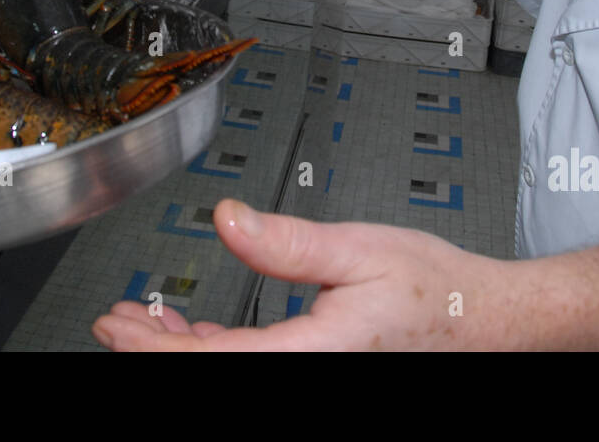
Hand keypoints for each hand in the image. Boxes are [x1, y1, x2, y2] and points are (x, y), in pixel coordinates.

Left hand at [90, 199, 504, 349]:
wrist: (485, 321)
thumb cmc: (435, 289)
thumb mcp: (360, 249)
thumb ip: (287, 242)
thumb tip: (227, 220)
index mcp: (313, 355)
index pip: (213, 364)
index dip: (155, 350)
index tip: (117, 326)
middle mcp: (310, 375)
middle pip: (213, 375)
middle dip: (156, 353)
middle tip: (114, 324)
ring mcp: (316, 377)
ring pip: (232, 374)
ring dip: (183, 352)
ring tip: (145, 324)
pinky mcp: (321, 370)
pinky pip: (256, 369)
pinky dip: (217, 351)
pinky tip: (200, 331)